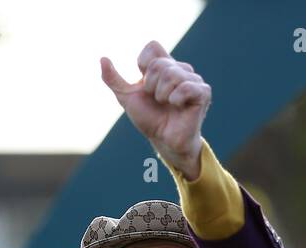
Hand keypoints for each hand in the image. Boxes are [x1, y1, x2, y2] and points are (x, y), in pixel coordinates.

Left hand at [101, 40, 209, 179]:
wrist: (163, 141)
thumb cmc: (149, 119)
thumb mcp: (127, 97)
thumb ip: (113, 79)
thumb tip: (102, 59)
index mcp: (165, 65)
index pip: (152, 47)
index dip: (143, 65)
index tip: (145, 84)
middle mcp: (181, 68)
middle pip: (159, 64)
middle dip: (150, 86)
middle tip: (157, 100)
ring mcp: (194, 79)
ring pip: (171, 74)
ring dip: (162, 95)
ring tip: (167, 105)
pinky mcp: (203, 92)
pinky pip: (185, 87)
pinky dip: (175, 99)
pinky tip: (177, 107)